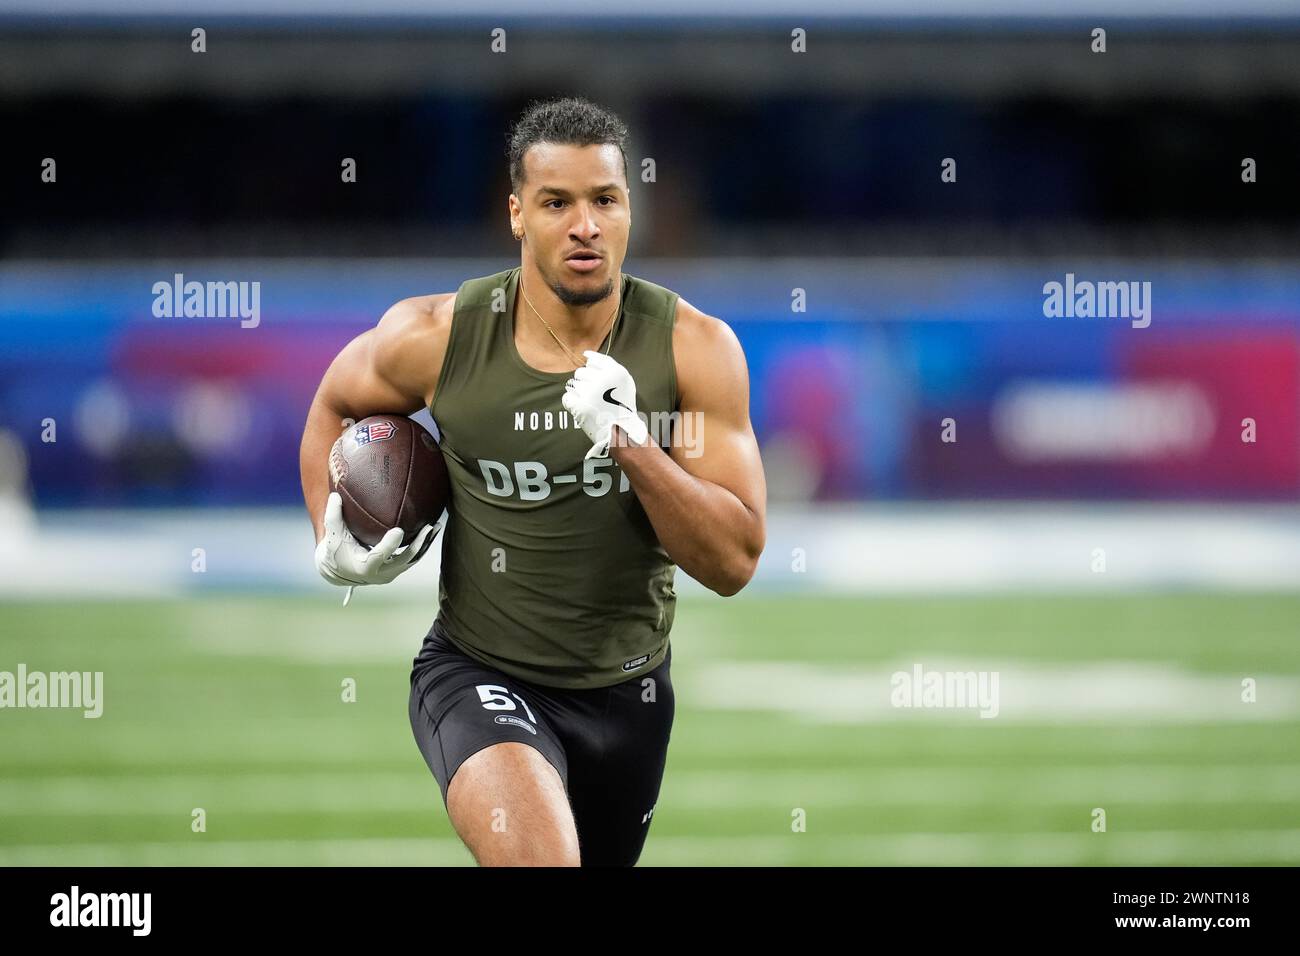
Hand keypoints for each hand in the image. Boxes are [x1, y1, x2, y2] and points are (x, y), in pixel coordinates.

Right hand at [314, 491, 437, 587]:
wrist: (338, 570)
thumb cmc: (335, 549)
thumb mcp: (332, 533)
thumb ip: (333, 515)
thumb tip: (336, 495)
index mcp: (364, 567)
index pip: (380, 556)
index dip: (390, 545)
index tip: (400, 530)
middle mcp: (381, 574)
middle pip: (405, 559)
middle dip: (419, 544)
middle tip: (429, 527)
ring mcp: (391, 573)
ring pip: (413, 559)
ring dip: (426, 543)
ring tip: (436, 526)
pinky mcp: (397, 569)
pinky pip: (413, 557)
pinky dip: (423, 545)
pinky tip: (432, 529)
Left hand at [561, 350, 649, 459]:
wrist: (622, 432)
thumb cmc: (622, 405)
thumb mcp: (624, 380)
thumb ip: (608, 363)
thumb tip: (586, 354)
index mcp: (616, 372)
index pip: (591, 362)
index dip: (594, 374)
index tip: (599, 385)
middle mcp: (603, 380)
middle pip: (580, 373)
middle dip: (585, 384)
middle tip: (596, 398)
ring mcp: (590, 393)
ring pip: (572, 385)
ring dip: (579, 394)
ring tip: (591, 405)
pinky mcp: (579, 406)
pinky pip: (567, 398)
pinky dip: (572, 404)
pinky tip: (583, 410)